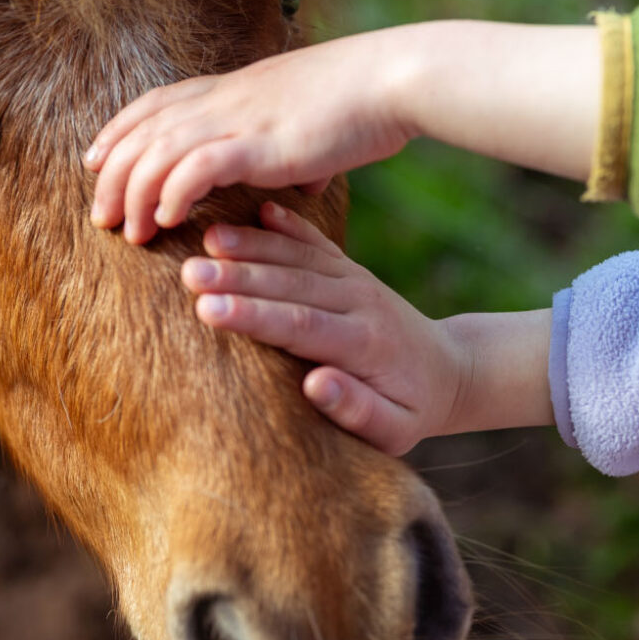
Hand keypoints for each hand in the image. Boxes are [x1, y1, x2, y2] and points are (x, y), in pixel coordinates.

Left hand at [87, 20, 601, 243]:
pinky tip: (166, 219)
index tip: (95, 160)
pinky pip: (200, 166)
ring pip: (161, 151)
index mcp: (233, 89)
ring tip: (127, 232)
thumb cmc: (362, 101)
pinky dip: (174, 191)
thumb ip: (293, 148)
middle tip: (98, 216)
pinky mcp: (263, 143)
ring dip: (136, 193)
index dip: (119, 131)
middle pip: (145, 131)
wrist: (393, 78)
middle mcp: (226, 99)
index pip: (155, 103)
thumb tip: (303, 176)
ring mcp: (241, 118)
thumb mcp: (310, 121)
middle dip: (113, 174)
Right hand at [180, 201, 467, 454]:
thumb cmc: (411, 410)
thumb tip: (315, 385)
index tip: (209, 309)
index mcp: (365, 344)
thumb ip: (358, 410)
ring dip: (250, 248)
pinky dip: (287, 225)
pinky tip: (256, 209)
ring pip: (297, 258)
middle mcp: (360, 303)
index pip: (301, 326)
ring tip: (204, 240)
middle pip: (291, 286)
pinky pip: (315, 243)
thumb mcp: (396, 430)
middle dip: (238, 278)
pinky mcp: (349, 270)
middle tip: (188, 273)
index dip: (254, 316)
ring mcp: (354, 281)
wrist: (450, 371)